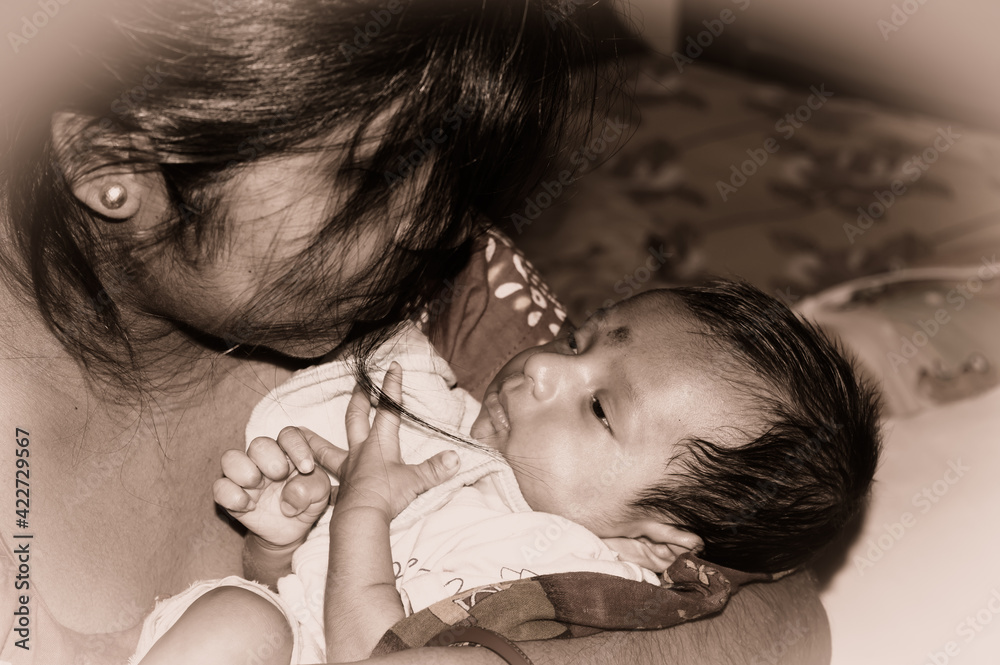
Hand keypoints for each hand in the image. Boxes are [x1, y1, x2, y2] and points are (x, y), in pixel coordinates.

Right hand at [213, 427, 332, 547]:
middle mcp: (263, 460)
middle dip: (271, 459)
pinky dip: (232, 496)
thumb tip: (291, 492)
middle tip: (280, 475)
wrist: (291, 531)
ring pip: (230, 458)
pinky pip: (220, 488)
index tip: (307, 468)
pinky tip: (249, 506)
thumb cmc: (306, 503)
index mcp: (288, 452)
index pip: (288, 435)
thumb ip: (314, 486)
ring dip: (245, 471)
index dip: (297, 446)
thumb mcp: (321, 494)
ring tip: (258, 487)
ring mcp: (244, 477)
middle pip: (258, 443)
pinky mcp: (230, 497)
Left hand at [315, 362, 460, 519]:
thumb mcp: (416, 480)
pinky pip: (327, 486)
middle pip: (355, 419)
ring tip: (297, 432)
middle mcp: (360, 452)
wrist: (361, 518)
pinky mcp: (340, 491)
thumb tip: (456, 457)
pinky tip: (310, 485)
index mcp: (380, 444)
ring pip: (326, 450)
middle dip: (358, 400)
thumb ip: (435, 468)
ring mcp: (347, 471)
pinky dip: (319, 484)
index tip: (392, 366)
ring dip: (315, 440)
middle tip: (357, 384)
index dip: (392, 387)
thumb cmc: (387, 495)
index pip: (388, 409)